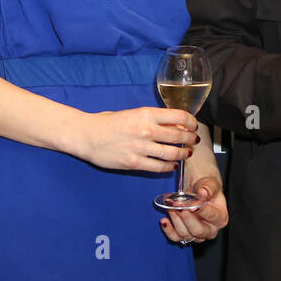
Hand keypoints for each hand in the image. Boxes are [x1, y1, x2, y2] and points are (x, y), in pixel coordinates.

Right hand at [74, 107, 198, 171]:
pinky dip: (169, 167)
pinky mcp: (134, 163)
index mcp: (146, 114)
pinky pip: (159, 167)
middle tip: (193, 141)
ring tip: (186, 153)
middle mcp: (146, 130)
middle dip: (191, 139)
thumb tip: (175, 125)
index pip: (180, 116)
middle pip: (179, 136)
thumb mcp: (134, 113)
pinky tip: (172, 165)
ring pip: (172, 153)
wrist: (86, 135)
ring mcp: (141, 148)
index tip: (193, 126)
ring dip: (183, 154)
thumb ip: (153, 119)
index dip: (191, 122)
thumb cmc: (108, 122)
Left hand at [159, 175, 228, 244]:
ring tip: (171, 207)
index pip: (212, 217)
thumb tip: (204, 193)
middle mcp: (210, 229)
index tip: (192, 205)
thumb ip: (208, 187)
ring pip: (186, 234)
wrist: (198, 188)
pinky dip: (168, 230)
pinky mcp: (185, 234)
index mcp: (221, 217)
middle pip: (198, 230)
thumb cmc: (207, 186)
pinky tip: (165, 220)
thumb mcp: (210, 182)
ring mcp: (197, 234)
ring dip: (176, 220)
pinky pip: (175, 238)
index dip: (202, 211)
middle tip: (179, 206)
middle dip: (186, 218)